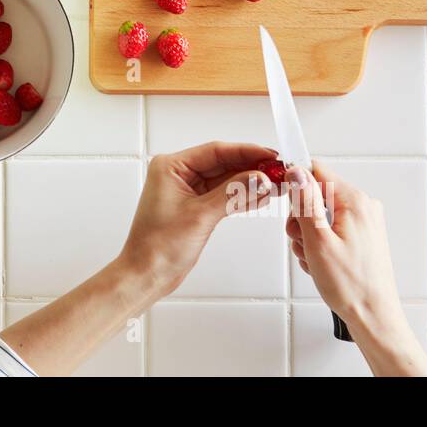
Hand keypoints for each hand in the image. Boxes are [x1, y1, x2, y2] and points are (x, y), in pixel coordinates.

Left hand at [117, 142, 276, 299]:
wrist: (147, 275)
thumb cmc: (159, 246)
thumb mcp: (201, 215)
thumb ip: (233, 193)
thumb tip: (260, 178)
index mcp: (171, 167)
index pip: (215, 152)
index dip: (246, 152)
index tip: (270, 155)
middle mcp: (178, 174)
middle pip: (222, 163)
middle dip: (251, 168)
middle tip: (279, 171)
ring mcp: (187, 191)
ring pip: (225, 180)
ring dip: (249, 183)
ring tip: (276, 185)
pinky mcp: (195, 207)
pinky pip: (223, 195)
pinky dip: (241, 197)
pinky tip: (261, 198)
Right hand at [286, 163, 426, 375]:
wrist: (373, 316)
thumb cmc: (351, 286)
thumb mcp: (318, 241)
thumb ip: (305, 202)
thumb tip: (296, 172)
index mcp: (355, 202)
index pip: (317, 172)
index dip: (295, 184)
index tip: (284, 200)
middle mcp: (363, 208)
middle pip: (316, 194)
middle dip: (301, 217)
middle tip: (301, 241)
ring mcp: (364, 223)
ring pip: (320, 214)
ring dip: (308, 235)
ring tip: (312, 257)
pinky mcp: (361, 237)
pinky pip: (330, 229)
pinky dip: (320, 243)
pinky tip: (320, 262)